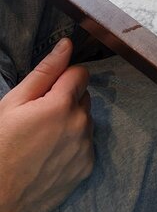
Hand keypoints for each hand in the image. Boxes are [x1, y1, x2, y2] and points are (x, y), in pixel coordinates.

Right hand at [0, 38, 93, 211]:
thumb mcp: (14, 103)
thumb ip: (46, 71)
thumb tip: (67, 44)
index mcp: (62, 104)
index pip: (81, 73)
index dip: (63, 79)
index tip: (47, 92)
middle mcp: (81, 124)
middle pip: (84, 97)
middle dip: (67, 101)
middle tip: (40, 118)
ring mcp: (86, 148)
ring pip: (86, 121)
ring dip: (71, 123)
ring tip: (43, 140)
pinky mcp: (87, 167)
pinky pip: (87, 145)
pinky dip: (74, 146)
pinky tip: (51, 156)